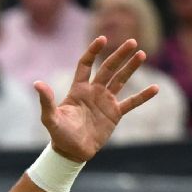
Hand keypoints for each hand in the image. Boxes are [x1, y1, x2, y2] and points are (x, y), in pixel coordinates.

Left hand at [34, 36, 158, 162]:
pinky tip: (155, 88)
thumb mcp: (50, 118)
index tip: (102, 39)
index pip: (86, 65)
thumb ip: (46, 101)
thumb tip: (37, 83)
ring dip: (131, 68)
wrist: (72, 152)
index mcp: (78, 90)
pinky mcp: (115, 114)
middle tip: (132, 42)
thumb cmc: (59, 134)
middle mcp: (94, 92)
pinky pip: (131, 102)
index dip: (93, 52)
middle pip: (108, 68)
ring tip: (142, 54)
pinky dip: (143, 96)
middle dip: (119, 55)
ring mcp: (106, 102)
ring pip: (121, 80)